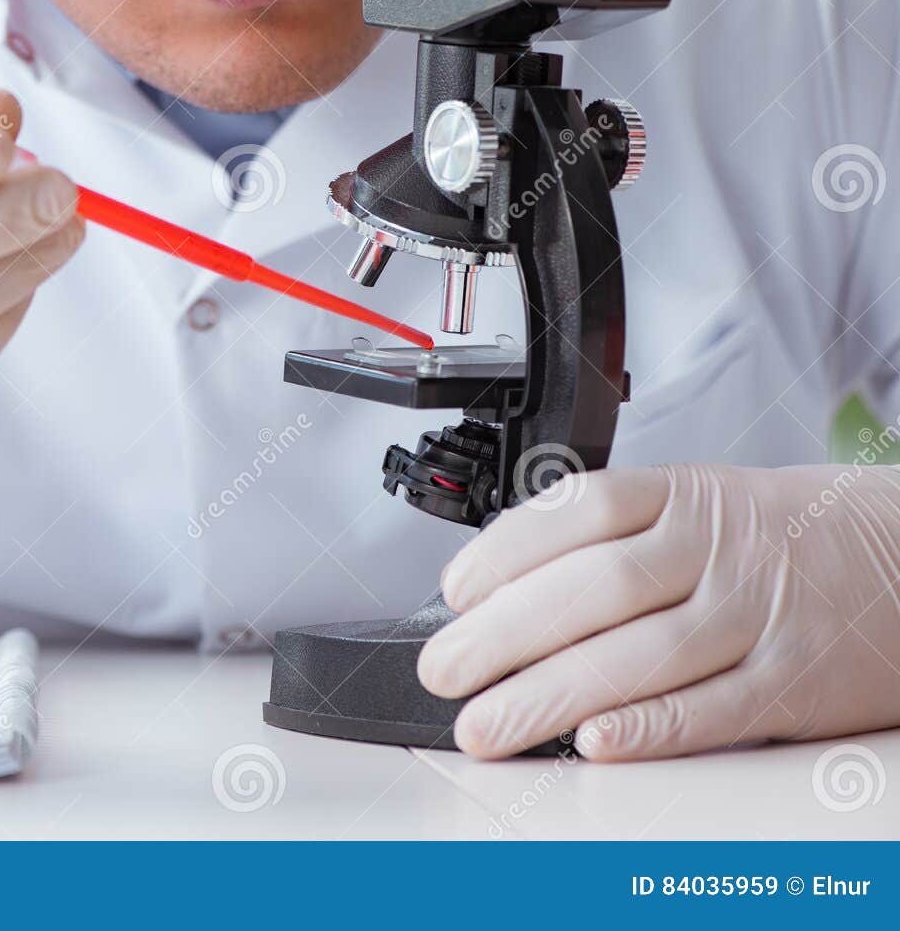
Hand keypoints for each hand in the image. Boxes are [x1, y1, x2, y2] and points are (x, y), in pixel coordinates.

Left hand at [420, 463, 899, 760]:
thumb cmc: (782, 537)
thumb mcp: (701, 501)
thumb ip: (617, 535)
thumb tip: (506, 586)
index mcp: (685, 497)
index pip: (581, 512)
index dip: (507, 550)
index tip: (454, 592)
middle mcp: (718, 550)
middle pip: (595, 589)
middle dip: (504, 636)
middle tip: (443, 672)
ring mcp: (758, 615)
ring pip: (641, 655)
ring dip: (550, 695)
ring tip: (485, 726)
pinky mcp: (797, 682)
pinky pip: (714, 708)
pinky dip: (651, 727)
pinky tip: (592, 741)